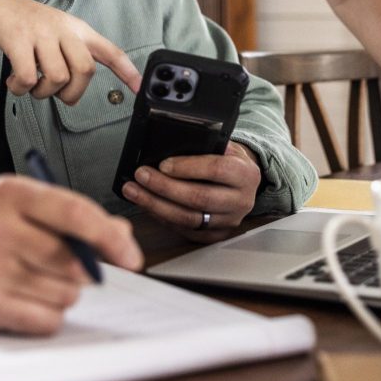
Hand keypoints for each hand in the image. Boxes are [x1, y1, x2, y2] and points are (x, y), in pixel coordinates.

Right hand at [0, 0, 141, 103]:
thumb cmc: (17, 21)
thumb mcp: (51, 30)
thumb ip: (67, 51)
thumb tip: (75, 82)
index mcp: (74, 28)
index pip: (108, 50)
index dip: (127, 70)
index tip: (140, 88)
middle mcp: (62, 28)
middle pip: (85, 70)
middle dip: (72, 93)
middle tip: (54, 94)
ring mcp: (39, 32)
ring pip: (57, 77)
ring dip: (42, 93)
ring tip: (29, 85)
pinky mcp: (16, 39)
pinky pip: (28, 77)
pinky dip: (21, 89)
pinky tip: (14, 83)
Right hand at [0, 175, 142, 333]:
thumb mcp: (27, 208)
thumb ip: (77, 218)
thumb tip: (122, 238)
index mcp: (11, 192)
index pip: (76, 213)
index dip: (110, 238)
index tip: (132, 258)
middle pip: (74, 260)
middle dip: (85, 271)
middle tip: (71, 269)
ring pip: (65, 293)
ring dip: (63, 293)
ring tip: (35, 281)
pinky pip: (46, 320)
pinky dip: (47, 316)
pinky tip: (26, 300)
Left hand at [121, 142, 262, 241]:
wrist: (244, 184)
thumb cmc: (229, 161)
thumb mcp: (224, 146)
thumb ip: (205, 146)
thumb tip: (168, 145)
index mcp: (245, 174)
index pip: (216, 169)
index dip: (187, 167)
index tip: (163, 164)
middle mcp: (241, 201)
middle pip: (199, 197)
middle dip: (164, 187)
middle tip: (141, 176)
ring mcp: (228, 221)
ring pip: (188, 218)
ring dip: (156, 205)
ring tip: (134, 191)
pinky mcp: (215, 235)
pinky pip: (185, 230)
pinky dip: (162, 217)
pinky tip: (147, 205)